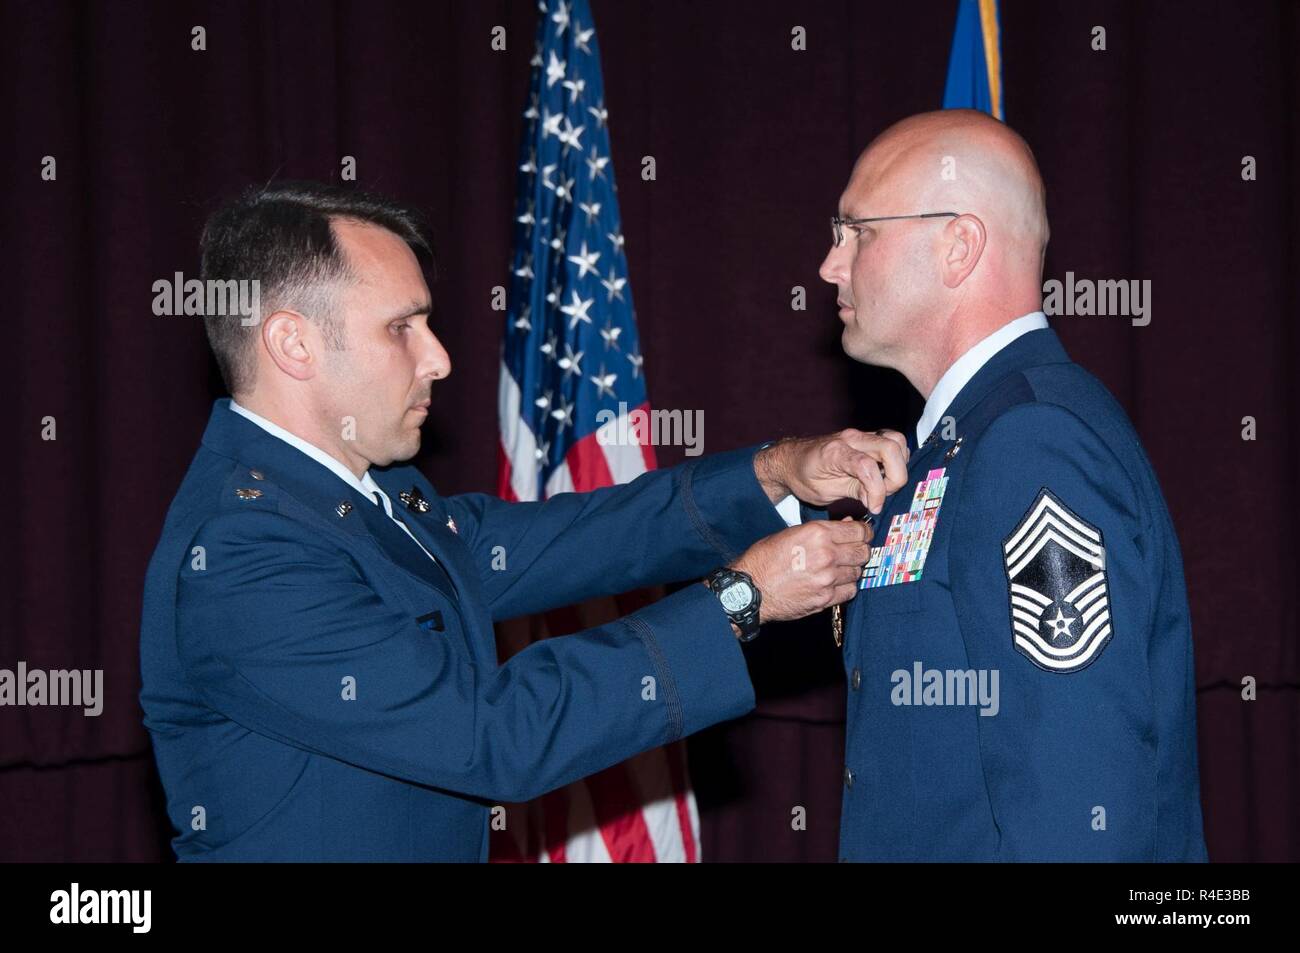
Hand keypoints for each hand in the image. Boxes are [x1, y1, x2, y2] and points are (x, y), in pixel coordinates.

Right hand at [730, 519, 870, 623]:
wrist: (751, 589)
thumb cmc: (765, 559)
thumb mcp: (791, 533)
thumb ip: (821, 531)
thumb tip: (847, 526)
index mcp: (817, 534)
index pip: (859, 531)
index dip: (863, 532)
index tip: (861, 535)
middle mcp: (826, 555)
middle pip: (863, 552)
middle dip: (860, 550)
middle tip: (852, 552)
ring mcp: (828, 579)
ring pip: (858, 572)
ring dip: (851, 570)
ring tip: (838, 569)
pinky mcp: (825, 599)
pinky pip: (850, 591)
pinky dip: (846, 587)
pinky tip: (835, 583)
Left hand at [755, 429, 908, 513]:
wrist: (791, 460)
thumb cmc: (803, 476)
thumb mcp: (824, 491)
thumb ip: (854, 492)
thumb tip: (877, 500)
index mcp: (836, 452)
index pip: (868, 466)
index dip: (877, 490)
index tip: (874, 507)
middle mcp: (851, 438)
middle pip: (892, 447)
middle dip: (895, 476)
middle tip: (883, 494)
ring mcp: (860, 435)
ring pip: (897, 441)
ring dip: (898, 465)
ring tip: (884, 484)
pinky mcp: (867, 438)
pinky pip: (892, 442)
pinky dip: (896, 459)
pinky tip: (882, 475)